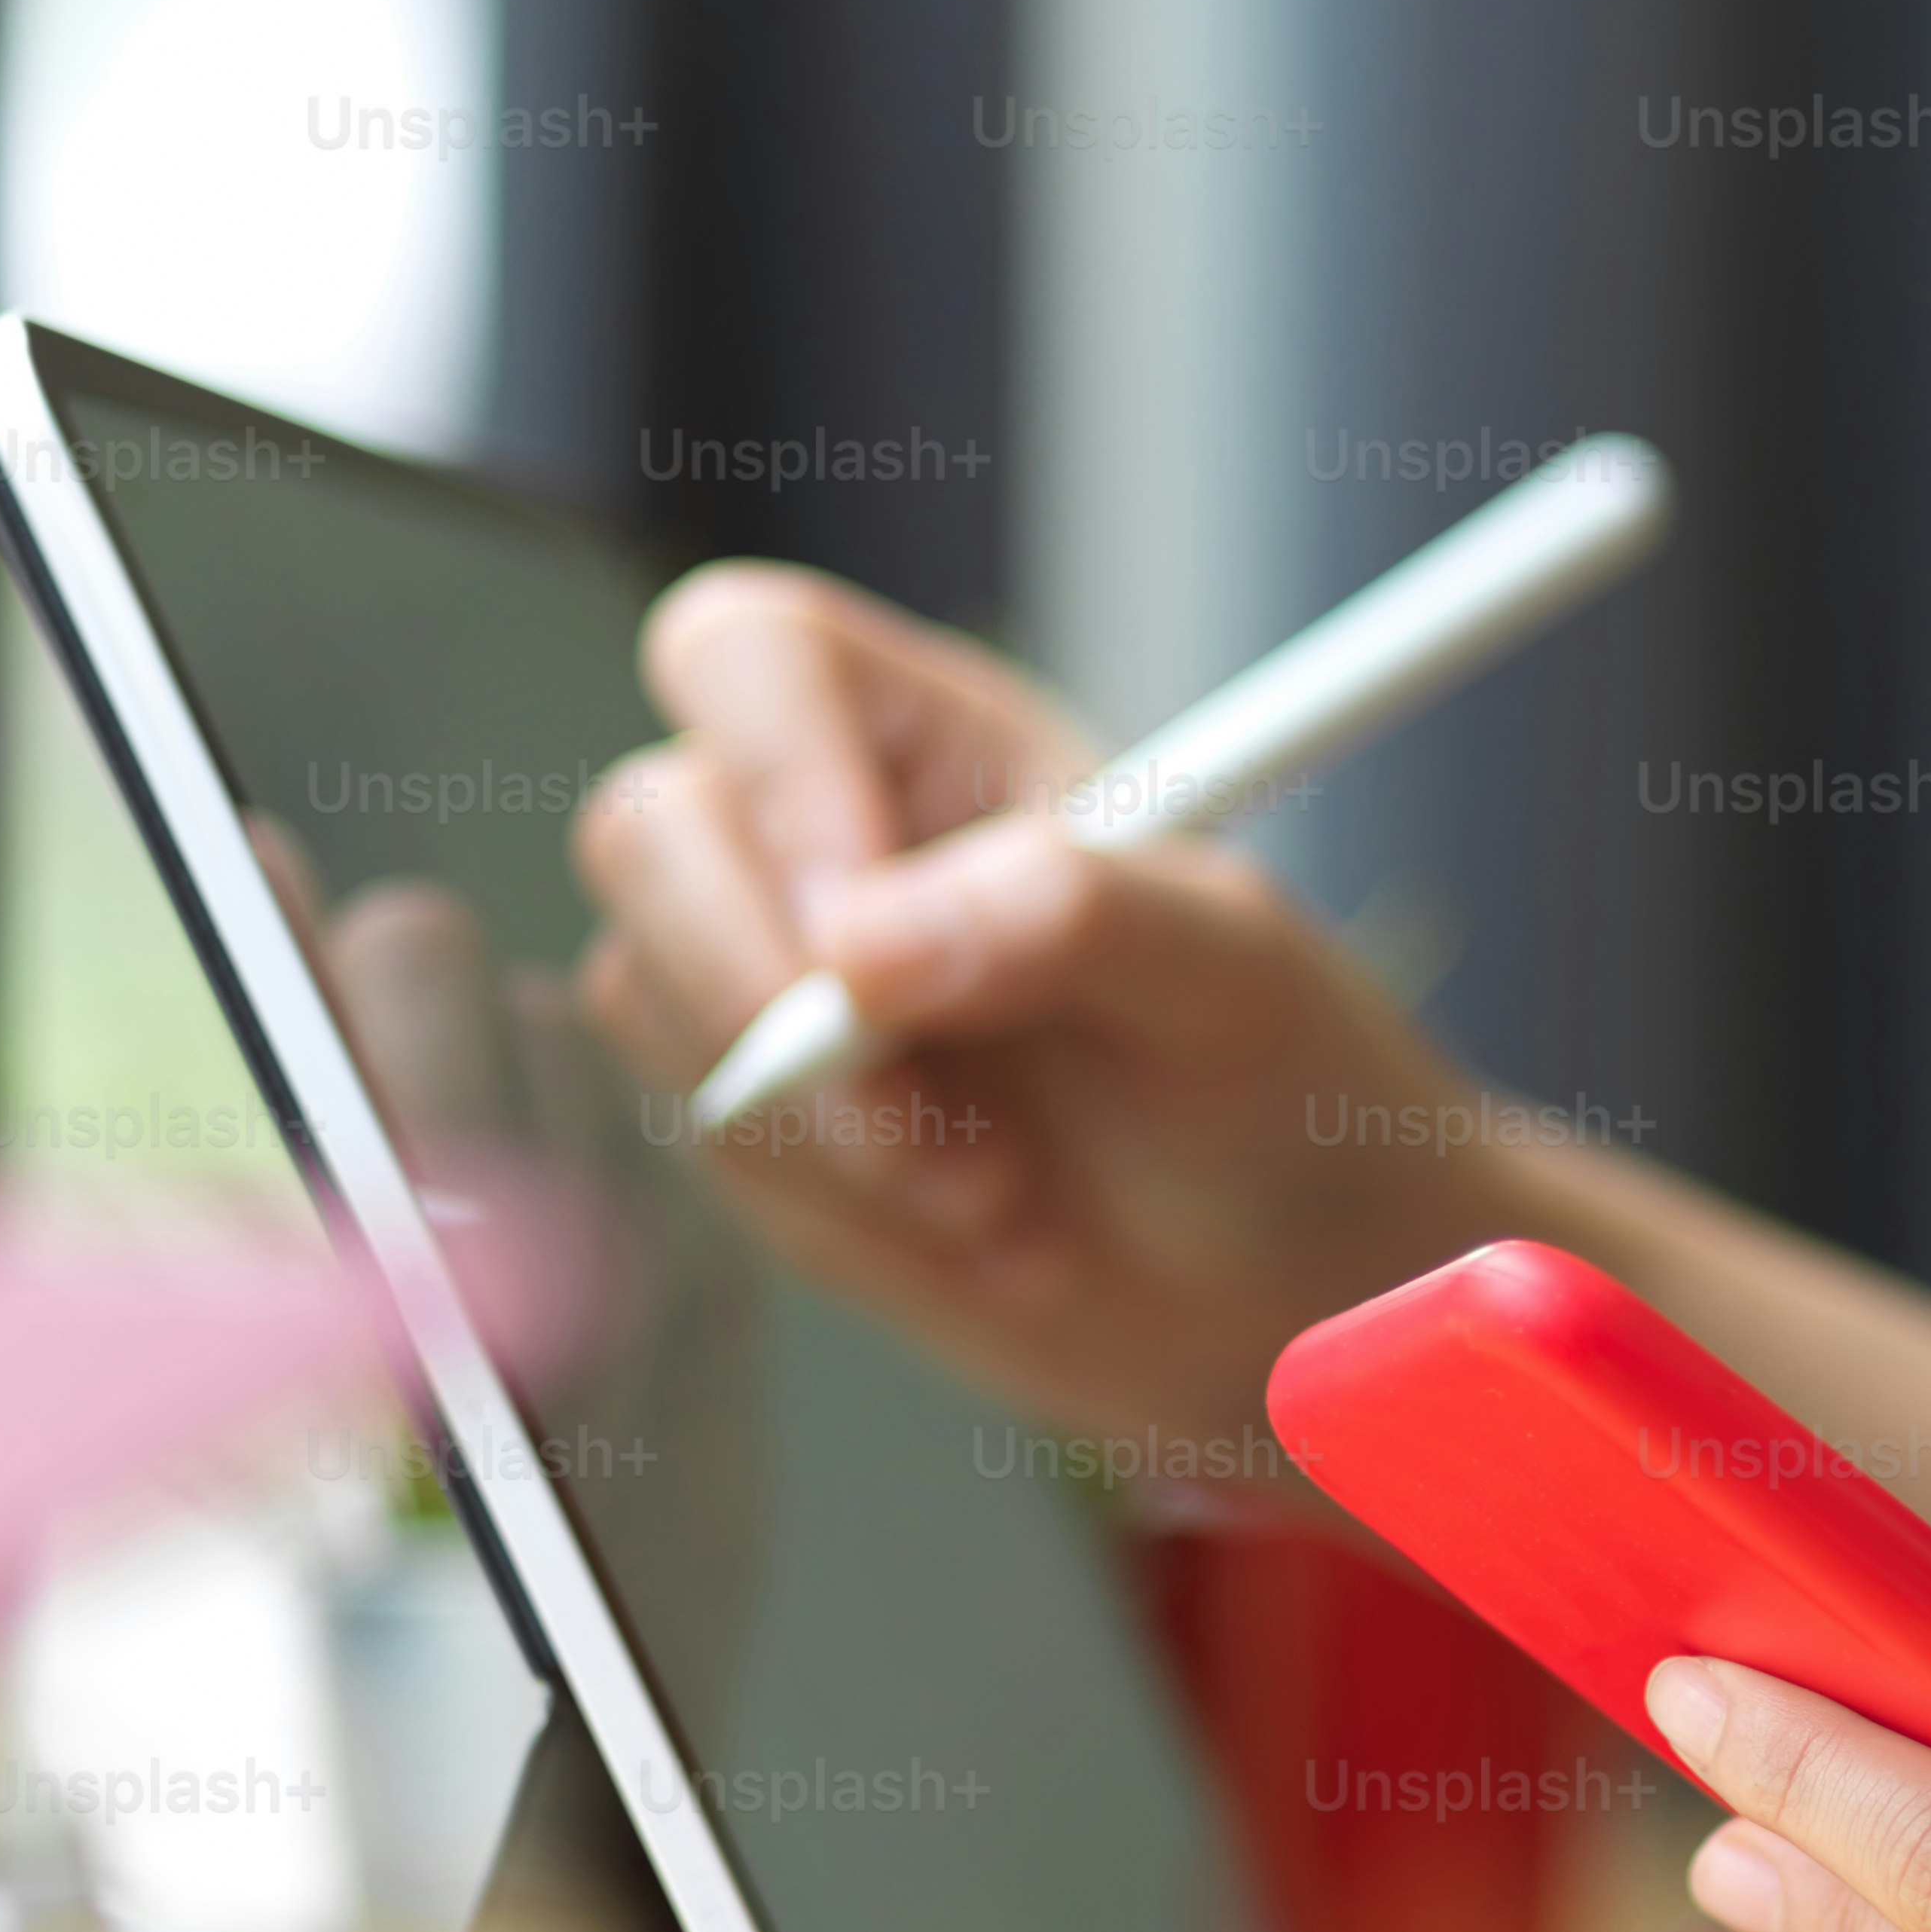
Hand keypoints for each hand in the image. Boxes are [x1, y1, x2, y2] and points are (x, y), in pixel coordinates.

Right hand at [565, 560, 1511, 1475]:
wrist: (1281, 1277)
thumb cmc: (1280, 1083)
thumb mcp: (1234, 977)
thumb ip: (1073, 915)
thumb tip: (864, 937)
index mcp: (944, 738)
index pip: (757, 655)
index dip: (774, 772)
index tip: (858, 929)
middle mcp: (833, 830)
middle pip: (649, 830)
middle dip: (764, 1002)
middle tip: (924, 1124)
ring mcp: (776, 972)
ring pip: (656, 1001)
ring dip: (829, 1135)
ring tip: (1008, 1195)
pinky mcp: (761, 1109)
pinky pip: (711, 1140)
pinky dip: (842, 1212)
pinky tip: (986, 1231)